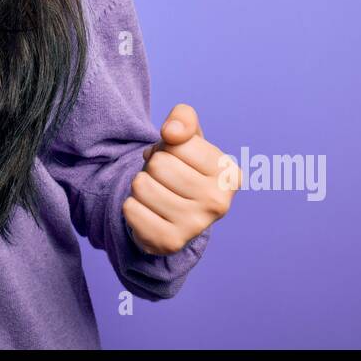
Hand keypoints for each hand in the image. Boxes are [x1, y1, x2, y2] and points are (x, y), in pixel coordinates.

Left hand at [122, 104, 239, 255]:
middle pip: (158, 164)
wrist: (172, 213)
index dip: (168, 145)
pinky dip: (132, 206)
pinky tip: (149, 212)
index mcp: (229, 173)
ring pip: (141, 186)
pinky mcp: (169, 242)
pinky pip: (130, 209)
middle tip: (164, 178)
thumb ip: (183, 118)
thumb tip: (171, 132)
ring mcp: (195, 226)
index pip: (178, 142)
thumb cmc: (182, 167)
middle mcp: (219, 203)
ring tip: (157, 193)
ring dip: (141, 185)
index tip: (178, 160)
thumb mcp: (188, 136)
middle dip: (153, 166)